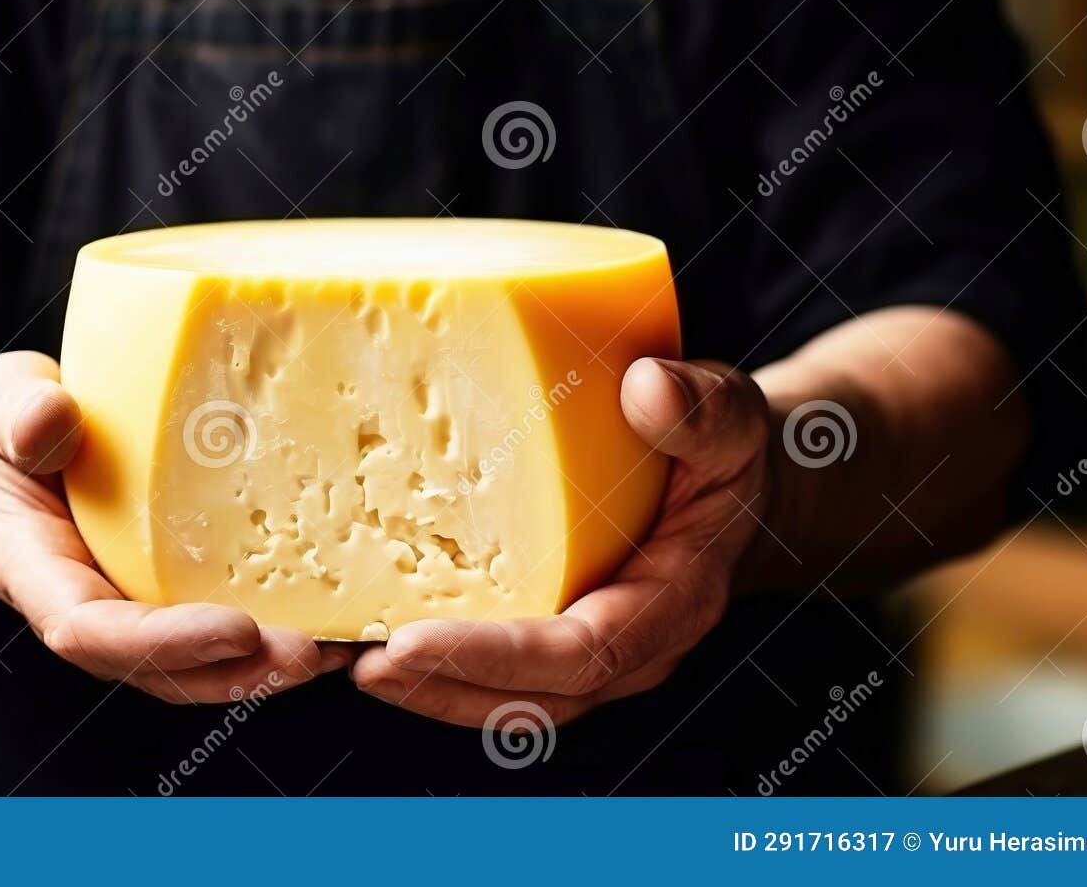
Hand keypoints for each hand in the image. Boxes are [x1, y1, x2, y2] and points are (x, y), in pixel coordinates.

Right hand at [0, 351, 351, 701]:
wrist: (16, 444)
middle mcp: (84, 606)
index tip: (234, 628)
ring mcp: (129, 608)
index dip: (161, 640)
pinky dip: (274, 634)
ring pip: (193, 666)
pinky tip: (335, 620)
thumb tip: (48, 420)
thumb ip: (15, 412)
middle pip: (155, 668)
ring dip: (264, 667)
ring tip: (338, 649)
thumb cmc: (10, 420)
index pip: (89, 628)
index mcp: (34, 568)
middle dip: (233, 670)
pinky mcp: (170, 595)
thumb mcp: (1, 401)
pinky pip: (219, 631)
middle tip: (309, 654)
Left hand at [351, 358, 770, 727]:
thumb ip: (701, 410)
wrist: (738, 483)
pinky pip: (499, 669)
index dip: (496, 655)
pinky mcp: (559, 632)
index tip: (413, 640)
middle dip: (440, 684)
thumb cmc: (727, 450)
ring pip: (509, 698)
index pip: (580, 653)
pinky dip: (438, 662)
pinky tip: (374, 631)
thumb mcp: (731, 419)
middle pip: (533, 697)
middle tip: (359, 660)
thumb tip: (645, 387)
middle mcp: (632, 645)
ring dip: (428, 686)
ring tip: (348, 657)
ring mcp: (595, 650)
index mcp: (672, 602)